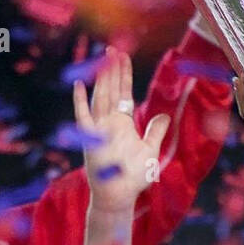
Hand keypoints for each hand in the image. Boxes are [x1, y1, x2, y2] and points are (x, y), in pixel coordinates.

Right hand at [75, 47, 170, 209]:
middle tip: (113, 49)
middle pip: (111, 90)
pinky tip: (79, 86)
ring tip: (103, 59)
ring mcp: (99, 129)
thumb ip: (155, 132)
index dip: (123, 75)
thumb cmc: (133, 177)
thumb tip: (164, 116)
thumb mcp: (150, 151)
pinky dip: (80, 102)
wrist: (118, 195)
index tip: (123, 57)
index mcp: (123, 123)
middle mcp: (110, 123)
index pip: (123, 93)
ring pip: (100, 97)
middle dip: (112, 69)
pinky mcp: (90, 139)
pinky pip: (84, 117)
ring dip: (101, 78)